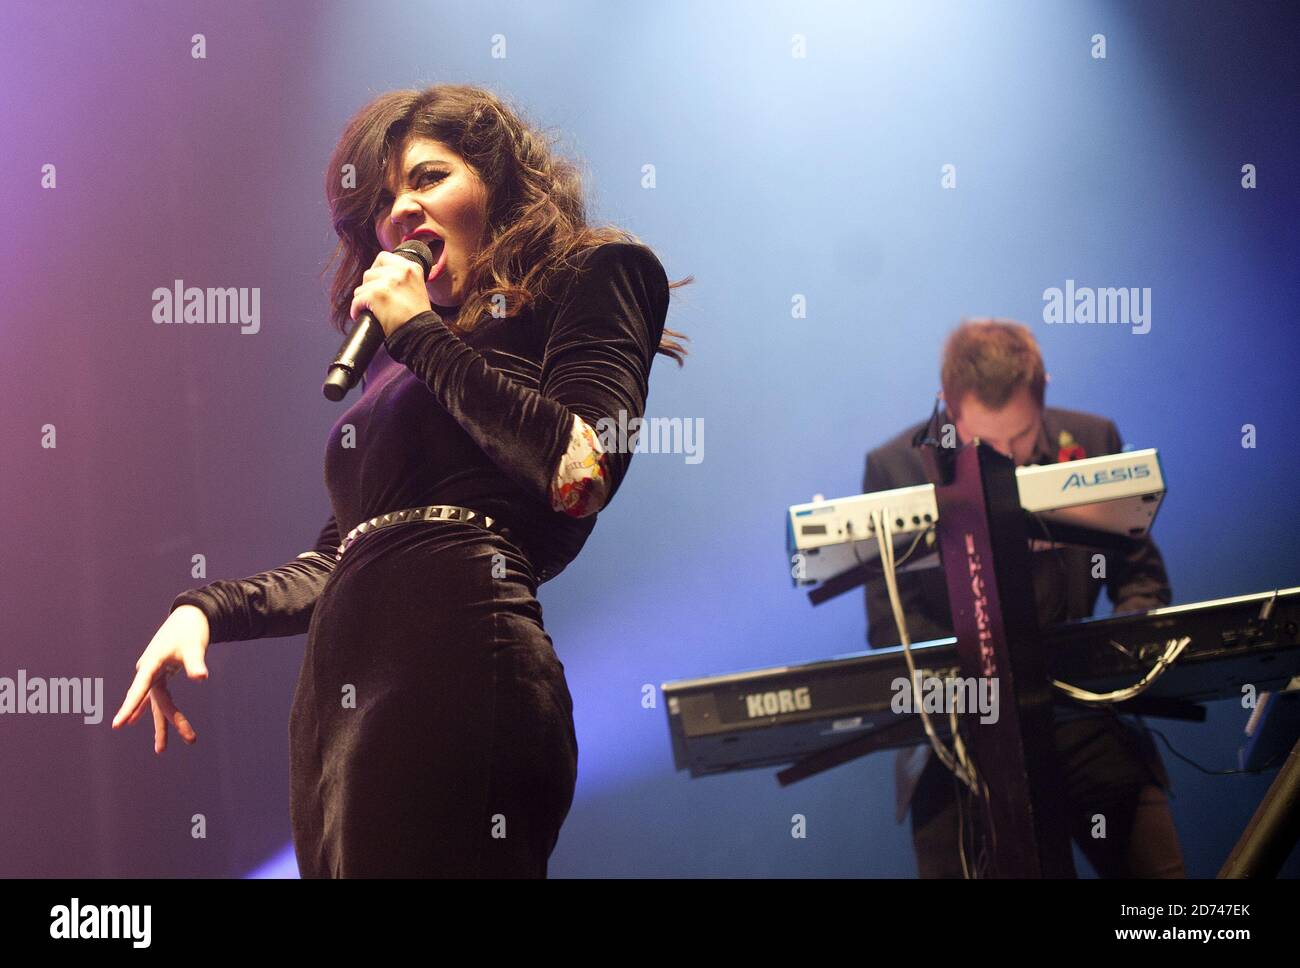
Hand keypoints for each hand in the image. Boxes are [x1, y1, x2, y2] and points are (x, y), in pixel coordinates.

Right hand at [112, 604, 210, 753]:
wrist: (190, 616)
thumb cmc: (191, 631)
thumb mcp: (194, 647)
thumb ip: (195, 663)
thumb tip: (201, 677)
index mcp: (151, 664)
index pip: (139, 689)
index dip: (130, 707)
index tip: (118, 725)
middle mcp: (149, 671)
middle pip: (157, 701)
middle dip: (172, 721)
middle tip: (192, 739)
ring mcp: (154, 673)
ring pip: (157, 703)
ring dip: (163, 722)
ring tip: (161, 749)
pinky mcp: (160, 674)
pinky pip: (155, 697)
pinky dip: (151, 709)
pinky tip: (137, 721)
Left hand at [349, 249, 433, 338]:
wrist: (421, 332)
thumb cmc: (418, 316)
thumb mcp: (417, 287)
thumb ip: (402, 278)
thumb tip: (381, 276)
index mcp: (412, 267)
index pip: (384, 257)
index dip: (376, 269)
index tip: (376, 281)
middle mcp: (400, 271)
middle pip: (370, 272)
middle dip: (368, 286)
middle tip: (372, 297)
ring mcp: (388, 282)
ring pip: (362, 286)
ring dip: (362, 297)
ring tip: (369, 307)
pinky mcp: (376, 295)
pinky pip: (357, 299)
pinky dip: (356, 309)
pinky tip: (360, 314)